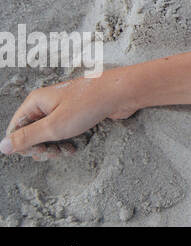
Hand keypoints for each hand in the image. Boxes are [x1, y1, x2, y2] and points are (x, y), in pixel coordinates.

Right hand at [2, 75, 136, 159]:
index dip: (23, 145)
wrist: (122, 92)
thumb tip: (2, 146)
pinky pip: (65, 132)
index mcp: (35, 102)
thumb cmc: (89, 104)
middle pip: (32, 133)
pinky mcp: (77, 113)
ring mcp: (63, 107)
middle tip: (56, 153)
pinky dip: (67, 142)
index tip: (39, 152)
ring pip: (50, 134)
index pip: (15, 128)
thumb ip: (27, 137)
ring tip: (68, 151)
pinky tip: (75, 147)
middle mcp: (47, 103)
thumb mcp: (54, 126)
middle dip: (42, 147)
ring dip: (56, 147)